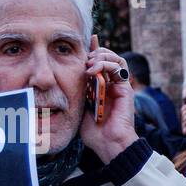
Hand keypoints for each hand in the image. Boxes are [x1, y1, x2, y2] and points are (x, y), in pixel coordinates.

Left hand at [80, 36, 138, 162]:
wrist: (108, 144)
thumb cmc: (94, 132)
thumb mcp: (79, 107)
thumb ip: (77, 93)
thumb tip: (60, 81)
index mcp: (102, 88)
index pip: (99, 63)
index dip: (93, 50)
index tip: (86, 41)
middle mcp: (113, 85)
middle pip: (109, 58)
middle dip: (96, 53)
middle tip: (85, 58)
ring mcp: (120, 87)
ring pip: (116, 59)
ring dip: (102, 56)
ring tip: (90, 64)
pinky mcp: (126, 89)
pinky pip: (120, 68)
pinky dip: (106, 64)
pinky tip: (94, 70)